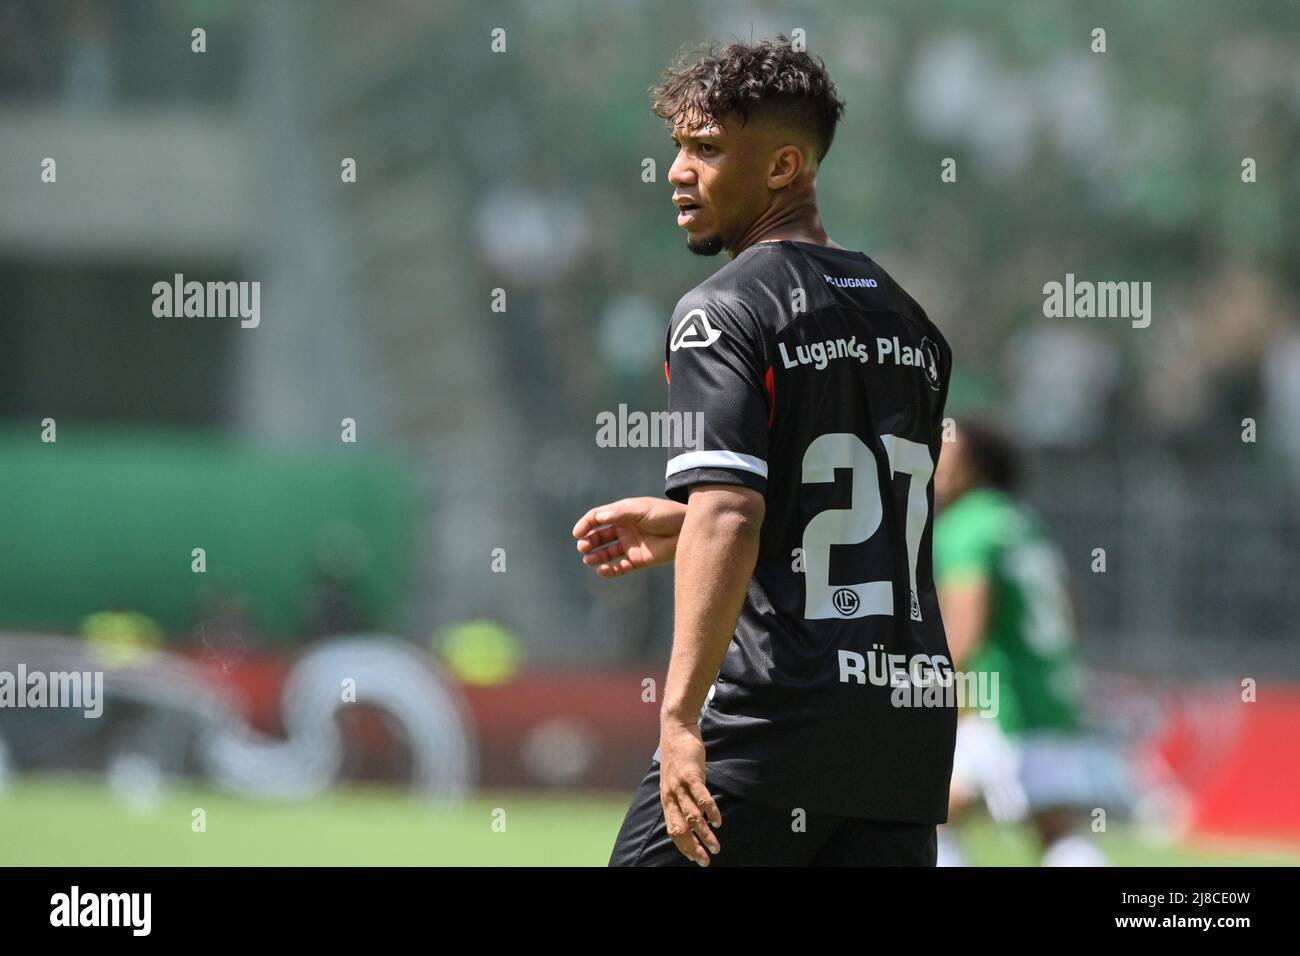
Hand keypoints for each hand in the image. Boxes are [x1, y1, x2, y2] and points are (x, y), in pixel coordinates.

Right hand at [572, 497, 686, 577]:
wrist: (686, 530)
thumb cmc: (665, 514)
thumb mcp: (641, 510)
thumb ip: (619, 513)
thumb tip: (598, 517)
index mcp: (622, 513)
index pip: (598, 518)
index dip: (586, 524)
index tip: (577, 533)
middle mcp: (624, 529)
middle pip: (599, 536)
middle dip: (589, 541)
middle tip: (583, 546)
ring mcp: (630, 545)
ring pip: (607, 553)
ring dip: (596, 556)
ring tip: (588, 559)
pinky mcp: (638, 560)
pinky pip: (620, 567)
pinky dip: (609, 570)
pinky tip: (601, 570)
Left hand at [657, 718, 721, 865]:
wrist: (675, 730)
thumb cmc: (678, 757)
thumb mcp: (674, 781)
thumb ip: (681, 799)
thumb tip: (692, 817)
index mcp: (667, 800)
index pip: (673, 830)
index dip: (684, 846)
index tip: (695, 858)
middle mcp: (671, 796)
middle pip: (680, 829)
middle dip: (693, 847)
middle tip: (705, 860)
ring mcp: (680, 786)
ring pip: (692, 817)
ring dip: (704, 834)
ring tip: (716, 846)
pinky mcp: (691, 775)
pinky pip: (701, 797)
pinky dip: (710, 812)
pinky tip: (718, 822)